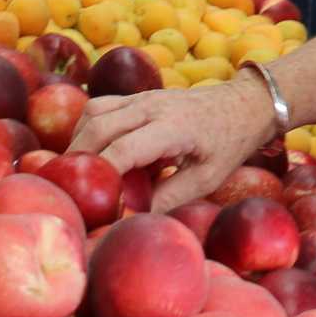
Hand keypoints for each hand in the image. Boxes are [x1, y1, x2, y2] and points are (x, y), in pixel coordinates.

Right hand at [76, 72, 278, 207]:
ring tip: (80, 172)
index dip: (102, 176)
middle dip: (78, 159)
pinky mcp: (138, 97)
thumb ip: (170, 197)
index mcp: (172, 127)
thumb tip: (134, 219)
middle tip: (72, 189)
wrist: (243, 105)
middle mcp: (152, 107)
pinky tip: (92, 152)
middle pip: (98, 126)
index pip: (123, 150)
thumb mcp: (207, 178)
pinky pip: (100, 107)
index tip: (91, 200)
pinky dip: (88, 128)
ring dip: (79, 141)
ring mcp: (143, 97)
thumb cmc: (229, 143)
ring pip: (93, 112)